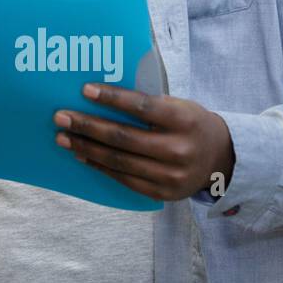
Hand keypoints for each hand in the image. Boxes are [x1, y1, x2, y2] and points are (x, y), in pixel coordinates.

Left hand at [53, 83, 234, 202]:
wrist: (221, 159)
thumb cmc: (191, 124)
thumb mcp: (180, 106)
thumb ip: (149, 103)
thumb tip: (102, 95)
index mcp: (184, 120)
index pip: (143, 107)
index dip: (112, 98)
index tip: (85, 90)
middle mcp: (178, 149)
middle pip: (123, 137)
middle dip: (87, 126)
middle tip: (61, 116)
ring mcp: (170, 175)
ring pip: (119, 161)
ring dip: (86, 148)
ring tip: (63, 137)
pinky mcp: (161, 193)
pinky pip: (123, 179)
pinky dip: (99, 166)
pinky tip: (82, 155)